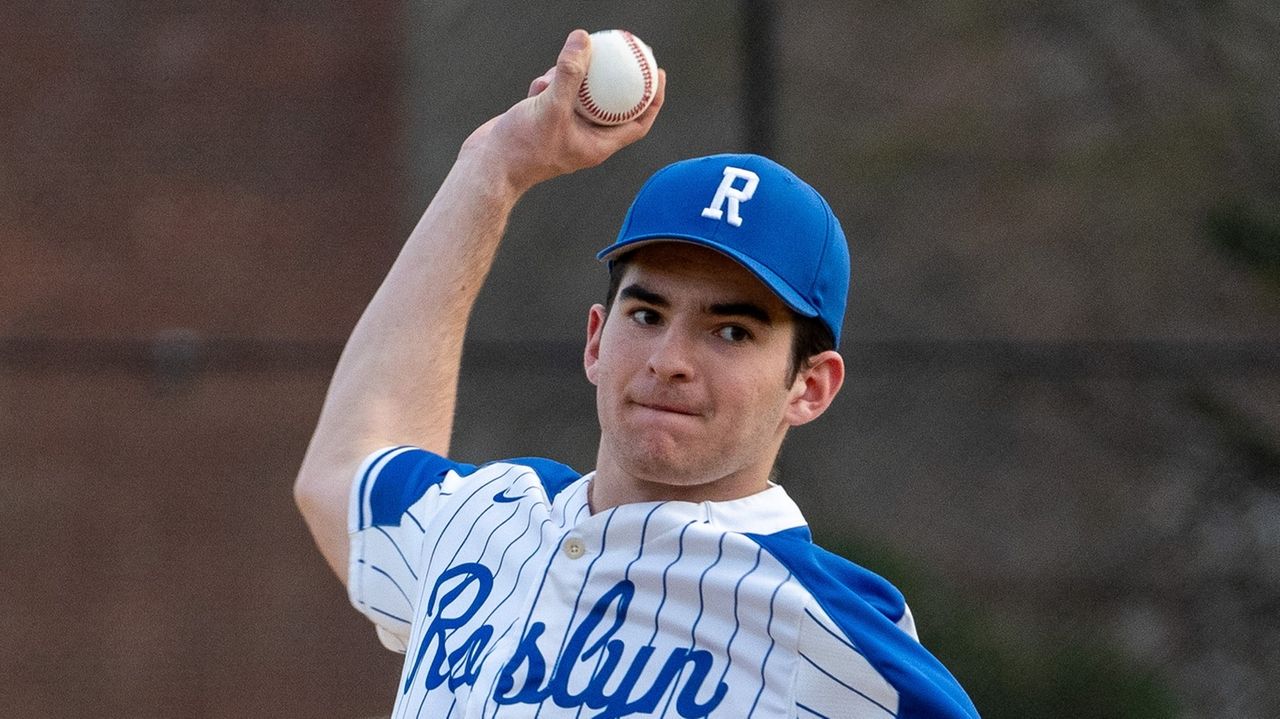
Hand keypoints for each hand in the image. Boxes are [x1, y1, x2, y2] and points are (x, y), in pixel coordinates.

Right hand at [461, 29, 666, 192]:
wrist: (486, 167)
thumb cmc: (521, 148)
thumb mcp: (550, 106)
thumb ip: (569, 73)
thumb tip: (584, 39)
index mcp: (597, 146)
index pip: (637, 123)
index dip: (652, 99)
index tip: (657, 72)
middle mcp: (584, 139)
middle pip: (612, 105)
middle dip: (617, 79)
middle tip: (625, 52)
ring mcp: (563, 130)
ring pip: (580, 96)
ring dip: (573, 78)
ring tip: (563, 68)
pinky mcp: (543, 122)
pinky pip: (556, 96)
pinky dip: (550, 85)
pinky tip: (539, 83)